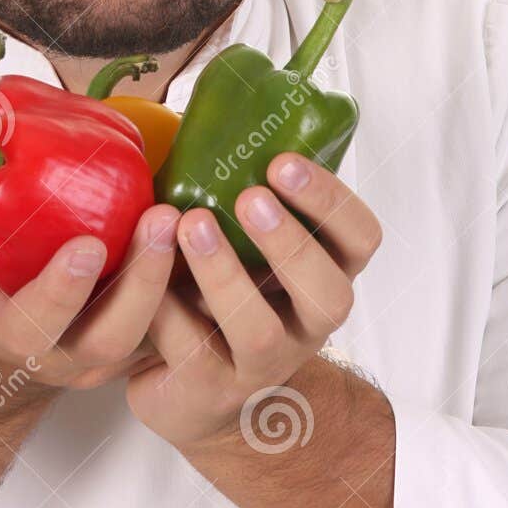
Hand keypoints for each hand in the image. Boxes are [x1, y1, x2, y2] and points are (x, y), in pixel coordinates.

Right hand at [0, 177, 180, 391]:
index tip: (88, 246)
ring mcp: (115, 353)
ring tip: (193, 219)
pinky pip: (181, 323)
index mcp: (19, 338)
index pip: (42, 323)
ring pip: (157, 330)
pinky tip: (222, 232)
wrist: (9, 337)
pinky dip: (200, 285)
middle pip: (115, 332)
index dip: (65, 289)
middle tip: (162, 220)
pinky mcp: (149, 341)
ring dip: (178, 279)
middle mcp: (72, 356)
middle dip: (142, 281)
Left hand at [125, 153, 382, 449]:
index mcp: (323, 275)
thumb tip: (214, 114)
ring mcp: (263, 367)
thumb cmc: (215, 294)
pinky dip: (167, 309)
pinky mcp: (211, 392)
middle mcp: (306, 325)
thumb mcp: (241, 245)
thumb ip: (242, 198)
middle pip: (330, 296)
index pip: (360, 241)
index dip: (332, 202)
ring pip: (260, 331)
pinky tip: (147, 276)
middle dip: (291, 243)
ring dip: (225, 273)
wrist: (191, 392)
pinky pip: (192, 351)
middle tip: (250, 196)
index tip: (283, 161)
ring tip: (191, 223)